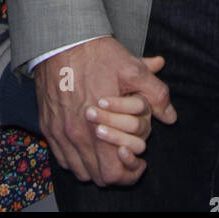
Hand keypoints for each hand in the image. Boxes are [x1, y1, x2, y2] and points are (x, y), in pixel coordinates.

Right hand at [34, 37, 174, 186]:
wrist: (60, 40)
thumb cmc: (97, 55)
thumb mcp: (132, 69)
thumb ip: (155, 94)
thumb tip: (170, 116)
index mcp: (100, 128)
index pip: (115, 174)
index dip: (130, 173)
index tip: (138, 162)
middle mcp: (77, 136)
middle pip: (98, 177)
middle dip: (115, 172)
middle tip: (125, 157)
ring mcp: (60, 133)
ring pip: (80, 170)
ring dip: (95, 167)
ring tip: (106, 152)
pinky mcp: (47, 126)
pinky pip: (62, 158)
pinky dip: (75, 159)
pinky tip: (86, 145)